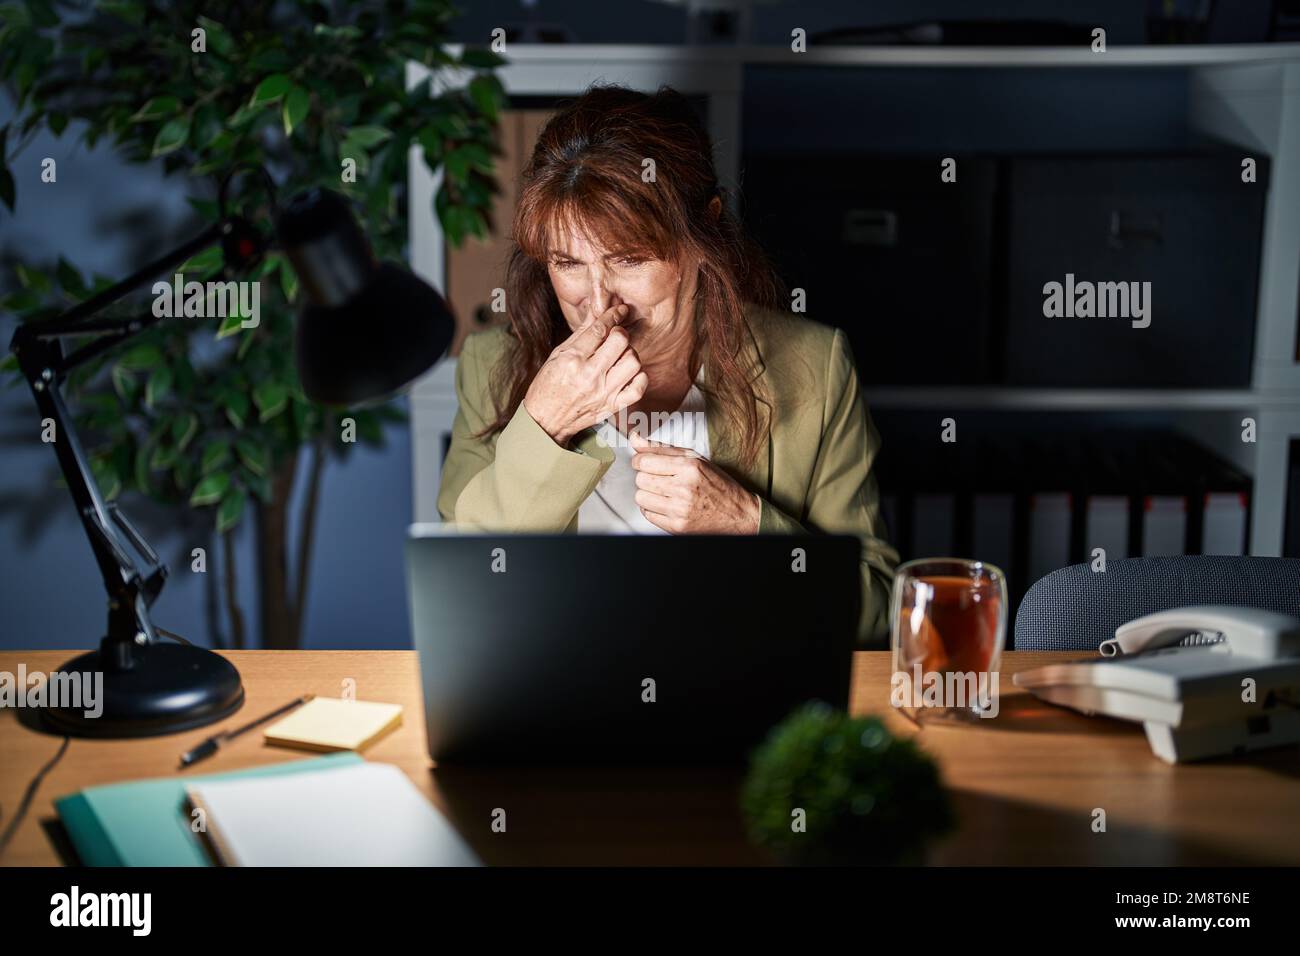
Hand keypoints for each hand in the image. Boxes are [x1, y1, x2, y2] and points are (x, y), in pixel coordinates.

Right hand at [522, 302, 647, 446]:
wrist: (545, 421)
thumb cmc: (548, 386)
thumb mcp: (558, 354)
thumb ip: (581, 332)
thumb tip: (597, 310)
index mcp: (573, 359)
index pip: (600, 329)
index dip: (612, 315)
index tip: (619, 310)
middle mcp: (590, 376)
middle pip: (620, 342)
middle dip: (620, 333)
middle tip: (615, 336)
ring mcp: (603, 392)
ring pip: (633, 362)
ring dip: (629, 354)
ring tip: (619, 356)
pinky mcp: (612, 406)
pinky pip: (638, 388)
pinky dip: (639, 377)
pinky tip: (628, 373)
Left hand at [629, 431, 760, 533]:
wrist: (738, 514)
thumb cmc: (718, 485)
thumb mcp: (694, 459)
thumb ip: (662, 449)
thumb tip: (635, 439)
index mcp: (689, 467)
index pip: (644, 461)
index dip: (640, 461)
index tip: (645, 463)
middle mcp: (684, 488)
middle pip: (640, 479)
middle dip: (646, 477)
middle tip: (660, 478)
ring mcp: (680, 509)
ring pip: (641, 497)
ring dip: (648, 494)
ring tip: (663, 492)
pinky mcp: (677, 526)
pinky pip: (648, 514)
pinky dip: (653, 509)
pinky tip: (667, 505)